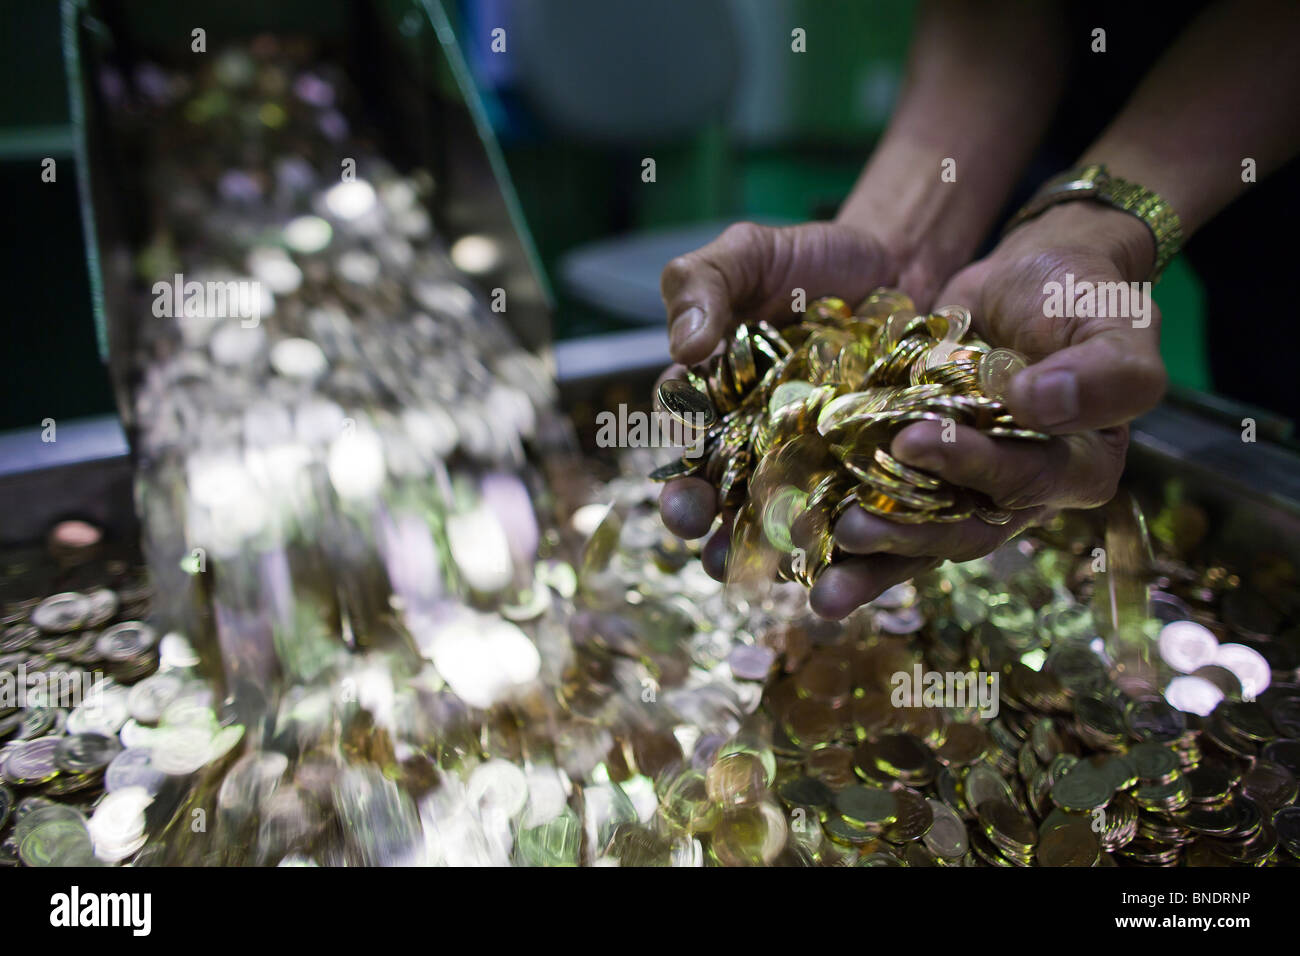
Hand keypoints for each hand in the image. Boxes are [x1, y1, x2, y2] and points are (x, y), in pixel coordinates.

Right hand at [655, 219, 945, 603]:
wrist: (899, 262)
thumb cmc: (809, 259)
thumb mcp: (747, 254)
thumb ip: (701, 286)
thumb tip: (685, 348)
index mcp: (713, 401)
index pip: (686, 446)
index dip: (680, 479)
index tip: (684, 502)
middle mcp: (755, 442)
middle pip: (727, 497)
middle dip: (718, 532)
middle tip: (714, 554)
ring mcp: (813, 461)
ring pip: (785, 518)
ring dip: (775, 554)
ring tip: (776, 576)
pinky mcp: (871, 470)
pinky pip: (857, 512)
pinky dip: (851, 542)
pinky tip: (849, 567)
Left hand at [826, 202, 1167, 615]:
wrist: (1026, 279)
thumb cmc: (1080, 297)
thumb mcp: (1115, 322)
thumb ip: (1105, 370)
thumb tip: (1035, 402)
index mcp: (1078, 469)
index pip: (1025, 482)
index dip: (971, 467)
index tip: (914, 440)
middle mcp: (1021, 494)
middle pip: (964, 528)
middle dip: (905, 531)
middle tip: (851, 526)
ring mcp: (965, 490)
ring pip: (919, 537)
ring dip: (869, 562)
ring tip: (820, 581)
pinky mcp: (917, 477)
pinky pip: (884, 513)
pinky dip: (844, 539)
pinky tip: (801, 554)